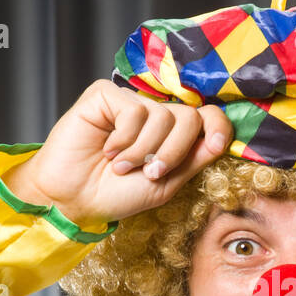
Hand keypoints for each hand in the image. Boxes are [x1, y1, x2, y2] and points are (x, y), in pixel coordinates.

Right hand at [3, 79, 232, 224]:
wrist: (74, 200)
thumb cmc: (115, 194)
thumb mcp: (165, 184)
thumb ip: (193, 160)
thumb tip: (221, 138)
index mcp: (171, 135)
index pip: (206, 116)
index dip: (218, 125)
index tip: (217, 144)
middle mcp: (153, 115)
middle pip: (189, 117)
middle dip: (174, 151)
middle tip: (149, 172)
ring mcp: (130, 102)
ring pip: (163, 115)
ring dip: (143, 150)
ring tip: (120, 166)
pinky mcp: (105, 95)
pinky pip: (134, 109)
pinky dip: (124, 138)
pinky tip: (107, 150)